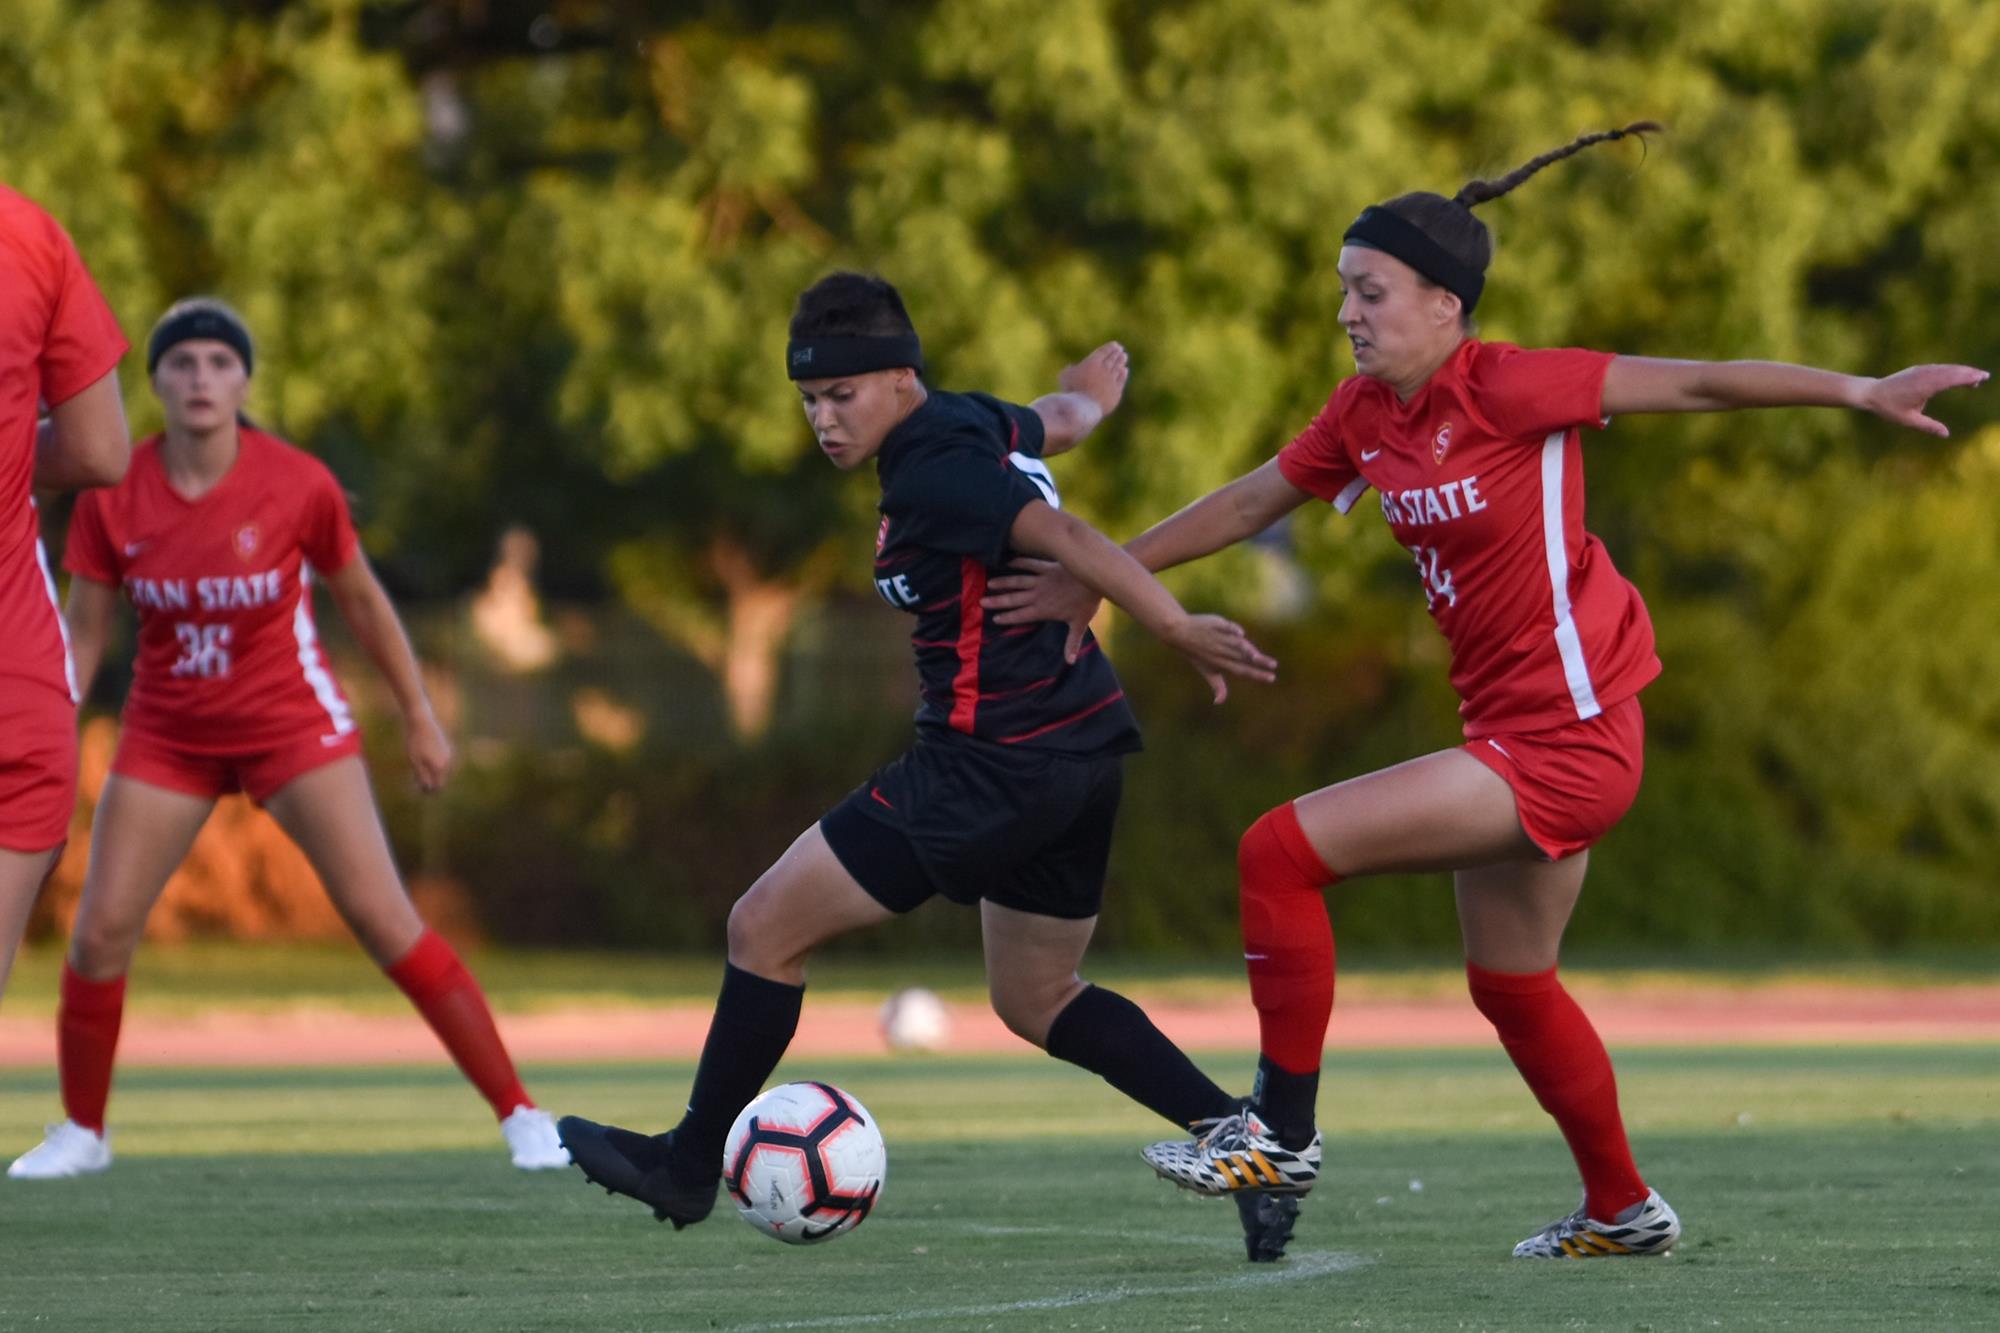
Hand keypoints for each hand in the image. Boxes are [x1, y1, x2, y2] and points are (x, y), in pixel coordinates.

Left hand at [404, 707, 454, 791]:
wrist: (421, 721)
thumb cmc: (415, 742)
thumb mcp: (415, 762)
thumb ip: (422, 777)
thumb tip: (428, 789)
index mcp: (440, 767)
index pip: (438, 786)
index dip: (429, 791)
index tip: (418, 789)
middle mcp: (447, 762)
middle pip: (440, 778)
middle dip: (430, 781)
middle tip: (416, 779)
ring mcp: (448, 754)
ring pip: (441, 769)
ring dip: (432, 772)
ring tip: (418, 768)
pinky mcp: (446, 747)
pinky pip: (441, 761)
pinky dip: (434, 763)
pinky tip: (423, 757)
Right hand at [982, 559, 1103, 661]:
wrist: (1094, 579)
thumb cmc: (1087, 603)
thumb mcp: (1080, 624)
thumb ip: (1072, 643)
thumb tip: (1070, 662)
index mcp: (1044, 610)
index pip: (1022, 615)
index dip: (1008, 617)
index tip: (995, 618)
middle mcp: (1039, 595)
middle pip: (1014, 599)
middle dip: (997, 601)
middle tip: (982, 602)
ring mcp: (1042, 580)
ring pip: (1018, 582)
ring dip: (1003, 583)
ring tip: (989, 584)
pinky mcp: (1047, 567)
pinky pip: (1030, 564)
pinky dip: (1019, 563)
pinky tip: (1008, 562)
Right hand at [1057, 342, 1129, 416]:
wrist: (1083, 407)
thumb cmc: (1071, 390)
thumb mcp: (1064, 376)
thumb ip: (1070, 369)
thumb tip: (1072, 367)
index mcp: (1093, 362)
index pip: (1104, 352)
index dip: (1110, 347)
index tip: (1115, 345)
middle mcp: (1104, 369)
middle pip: (1113, 359)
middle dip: (1117, 353)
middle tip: (1120, 350)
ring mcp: (1112, 381)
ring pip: (1118, 368)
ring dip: (1121, 361)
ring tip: (1124, 357)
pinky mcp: (1116, 392)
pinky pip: (1121, 380)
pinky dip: (1123, 374)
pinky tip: (1124, 371)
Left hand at [1162, 613, 1277, 703]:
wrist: (1179, 633)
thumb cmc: (1196, 654)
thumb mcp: (1206, 671)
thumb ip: (1217, 685)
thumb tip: (1218, 702)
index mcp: (1221, 663)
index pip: (1242, 670)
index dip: (1256, 675)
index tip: (1272, 678)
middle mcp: (1221, 651)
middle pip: (1242, 657)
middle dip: (1258, 661)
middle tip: (1273, 664)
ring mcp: (1218, 637)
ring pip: (1235, 644)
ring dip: (1246, 649)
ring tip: (1256, 654)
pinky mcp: (1216, 624)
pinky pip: (1225, 628)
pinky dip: (1232, 630)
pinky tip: (1240, 633)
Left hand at [1857, 364, 1987, 436]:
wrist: (1871, 393)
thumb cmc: (1889, 408)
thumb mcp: (1909, 420)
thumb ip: (1929, 426)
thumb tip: (1946, 434)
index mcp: (1924, 386)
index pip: (1951, 379)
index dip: (1967, 377)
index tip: (1980, 378)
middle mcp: (1924, 375)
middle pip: (1951, 371)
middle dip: (1968, 372)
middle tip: (1984, 377)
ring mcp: (1920, 371)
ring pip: (1945, 368)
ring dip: (1961, 370)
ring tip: (1974, 377)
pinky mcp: (1917, 370)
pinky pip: (1937, 368)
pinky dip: (1949, 370)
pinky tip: (1958, 373)